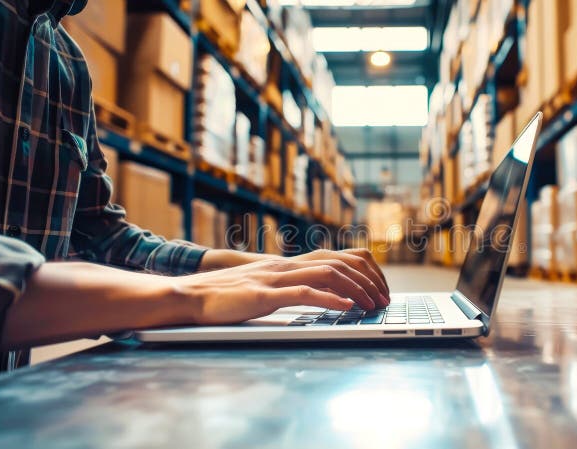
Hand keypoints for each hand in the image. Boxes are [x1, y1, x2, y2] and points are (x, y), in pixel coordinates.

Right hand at [176, 257, 384, 324]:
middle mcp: (288, 265)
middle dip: (369, 282)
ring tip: (371, 306)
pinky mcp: (265, 294)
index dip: (365, 272)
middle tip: (383, 301)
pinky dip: (329, 299)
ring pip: (329, 274)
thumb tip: (320, 298)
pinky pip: (304, 292)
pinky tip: (345, 308)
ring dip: (356, 290)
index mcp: (290, 264)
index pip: (339, 257)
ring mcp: (277, 278)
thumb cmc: (228, 297)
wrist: (193, 295)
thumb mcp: (267, 288)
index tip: (379, 291)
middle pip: (341, 263)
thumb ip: (291, 288)